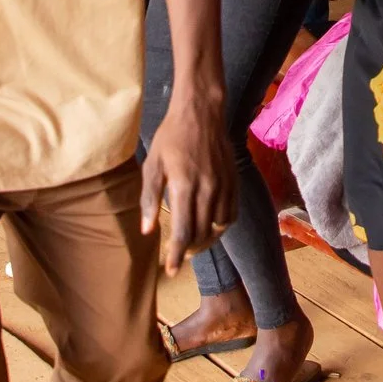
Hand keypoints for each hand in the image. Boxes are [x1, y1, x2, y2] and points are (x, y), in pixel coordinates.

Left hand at [141, 92, 235, 274]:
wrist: (201, 111)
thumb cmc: (171, 136)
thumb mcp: (152, 165)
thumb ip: (150, 198)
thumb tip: (148, 230)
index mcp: (185, 185)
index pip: (183, 231)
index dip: (176, 254)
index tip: (170, 270)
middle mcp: (208, 188)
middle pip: (201, 233)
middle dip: (189, 250)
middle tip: (178, 255)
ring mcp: (224, 185)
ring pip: (219, 227)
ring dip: (206, 241)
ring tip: (193, 244)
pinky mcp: (234, 181)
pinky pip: (231, 214)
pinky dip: (221, 227)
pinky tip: (211, 227)